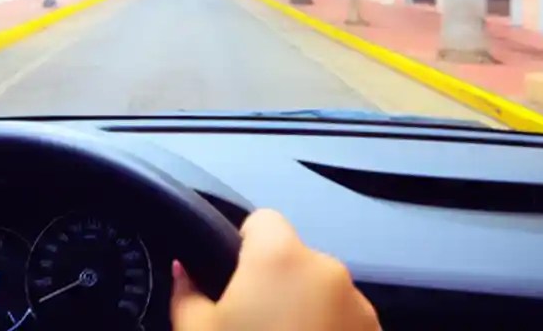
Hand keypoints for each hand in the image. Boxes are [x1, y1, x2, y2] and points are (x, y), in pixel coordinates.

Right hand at [170, 209, 378, 330]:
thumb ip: (187, 293)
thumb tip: (183, 272)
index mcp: (279, 259)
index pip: (260, 221)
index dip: (240, 246)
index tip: (230, 278)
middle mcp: (327, 273)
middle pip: (292, 260)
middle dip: (272, 287)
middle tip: (248, 326)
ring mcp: (359, 308)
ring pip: (320, 294)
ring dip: (302, 314)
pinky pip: (343, 324)